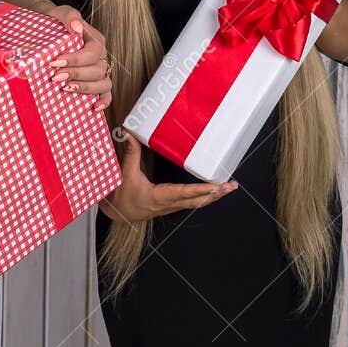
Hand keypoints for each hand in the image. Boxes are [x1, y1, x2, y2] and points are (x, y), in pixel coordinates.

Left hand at [41, 4, 112, 110]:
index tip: (55, 63)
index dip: (76, 60)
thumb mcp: (61, 13)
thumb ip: (69, 17)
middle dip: (76, 75)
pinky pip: (106, 93)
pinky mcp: (95, 81)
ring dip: (86, 88)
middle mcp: (101, 56)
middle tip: (55, 77)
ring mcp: (99, 70)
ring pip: (104, 83)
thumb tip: (76, 27)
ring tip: (67, 89)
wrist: (49, 29)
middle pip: (98, 70)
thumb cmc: (56, 22)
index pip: (92, 53)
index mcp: (96, 40)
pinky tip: (94, 107)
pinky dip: (103, 101)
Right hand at [96, 132, 236, 222]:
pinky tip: (212, 193)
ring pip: (196, 204)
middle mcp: (168, 204)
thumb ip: (130, 153)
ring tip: (228, 188)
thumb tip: (128, 133)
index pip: (183, 193)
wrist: (116, 213)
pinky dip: (204, 198)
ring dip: (213, 197)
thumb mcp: (125, 173)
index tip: (215, 186)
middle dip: (216, 194)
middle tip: (231, 186)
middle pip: (197, 201)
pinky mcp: (170, 207)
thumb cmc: (120, 195)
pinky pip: (191, 203)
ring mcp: (170, 207)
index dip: (200, 190)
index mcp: (159, 197)